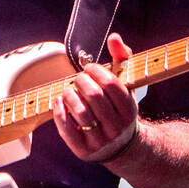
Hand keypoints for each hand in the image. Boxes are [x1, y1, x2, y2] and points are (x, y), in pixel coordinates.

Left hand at [53, 33, 138, 163]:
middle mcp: (117, 128)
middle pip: (95, 97)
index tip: (88, 68)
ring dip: (69, 95)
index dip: (97, 71)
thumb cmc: (119, 108)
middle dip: (81, 81)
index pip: (111, 85)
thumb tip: (114, 37)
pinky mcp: (84, 150)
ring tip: (69, 89)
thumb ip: (122, 58)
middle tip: (78, 78)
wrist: (121, 146)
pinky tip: (59, 101)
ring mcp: (100, 141)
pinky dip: (59, 112)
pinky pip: (67, 129)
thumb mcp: (126, 86)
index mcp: (130, 111)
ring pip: (80, 112)